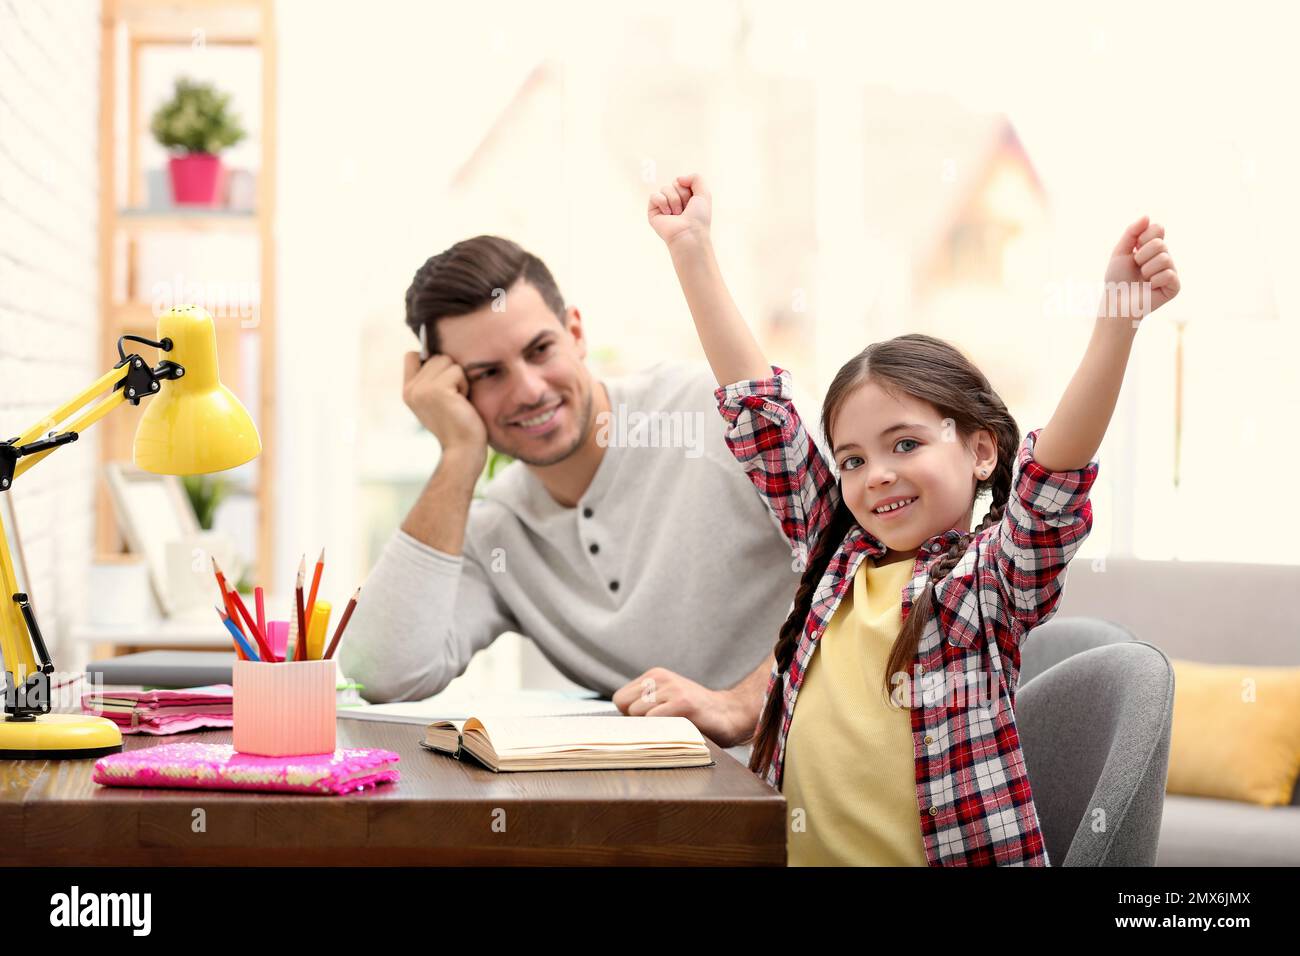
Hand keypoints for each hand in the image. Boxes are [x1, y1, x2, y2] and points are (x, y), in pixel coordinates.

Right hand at [402, 352, 487, 469]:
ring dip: (460, 378)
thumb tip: (440, 352)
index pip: (411, 356)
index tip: (444, 381)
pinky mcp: (437, 390)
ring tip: (458, 400)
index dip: (430, 361)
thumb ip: (433, 379)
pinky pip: (458, 371)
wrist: (463, 451)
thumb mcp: (439, 400)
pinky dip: (465, 385)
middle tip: (454, 398)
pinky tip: (462, 403)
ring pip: (448, 361)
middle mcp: (411, 389)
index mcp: (408, 391)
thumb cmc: (459, 425)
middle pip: (436, 357)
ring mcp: (421, 389)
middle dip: (452, 372)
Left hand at [612, 666, 753, 747]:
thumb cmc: (694, 715)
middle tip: (661, 727)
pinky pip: (655, 720)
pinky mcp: (683, 702)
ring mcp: (672, 689)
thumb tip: (615, 728)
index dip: (629, 717)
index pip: (619, 699)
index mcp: (654, 676)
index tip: (648, 724)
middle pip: (626, 708)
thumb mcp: (665, 701)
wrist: (729, 714)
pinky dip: (661, 731)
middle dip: (638, 722)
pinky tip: (677, 730)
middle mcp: (661, 678)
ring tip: (672, 727)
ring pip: (638, 715)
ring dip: (651, 727)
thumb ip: (643, 707)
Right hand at [647, 173, 711, 247]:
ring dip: (674, 200)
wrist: (689, 234)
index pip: (683, 181)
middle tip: (685, 210)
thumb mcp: (705, 193)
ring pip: (665, 188)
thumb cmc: (698, 218)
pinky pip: (654, 196)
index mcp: (686, 198)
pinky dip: (662, 203)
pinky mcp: (653, 212)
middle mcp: (674, 201)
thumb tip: (678, 178)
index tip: (693, 203)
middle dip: (682, 194)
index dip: (689, 190)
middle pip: (674, 183)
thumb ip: (696, 178)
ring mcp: (663, 206)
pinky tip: (668, 214)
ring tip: (677, 214)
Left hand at [1101, 216, 1180, 322]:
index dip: (1143, 238)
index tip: (1134, 249)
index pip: (1158, 228)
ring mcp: (1172, 271)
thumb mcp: (1121, 251)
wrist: (1117, 301)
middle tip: (1137, 267)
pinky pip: (1168, 274)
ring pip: (1164, 259)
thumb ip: (1132, 232)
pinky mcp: (1175, 286)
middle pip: (1160, 244)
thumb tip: (1147, 216)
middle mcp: (1165, 257)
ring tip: (1143, 278)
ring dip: (1146, 269)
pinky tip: (1150, 287)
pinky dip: (1154, 280)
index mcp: (1154, 247)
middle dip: (1142, 255)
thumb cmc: (1117, 278)